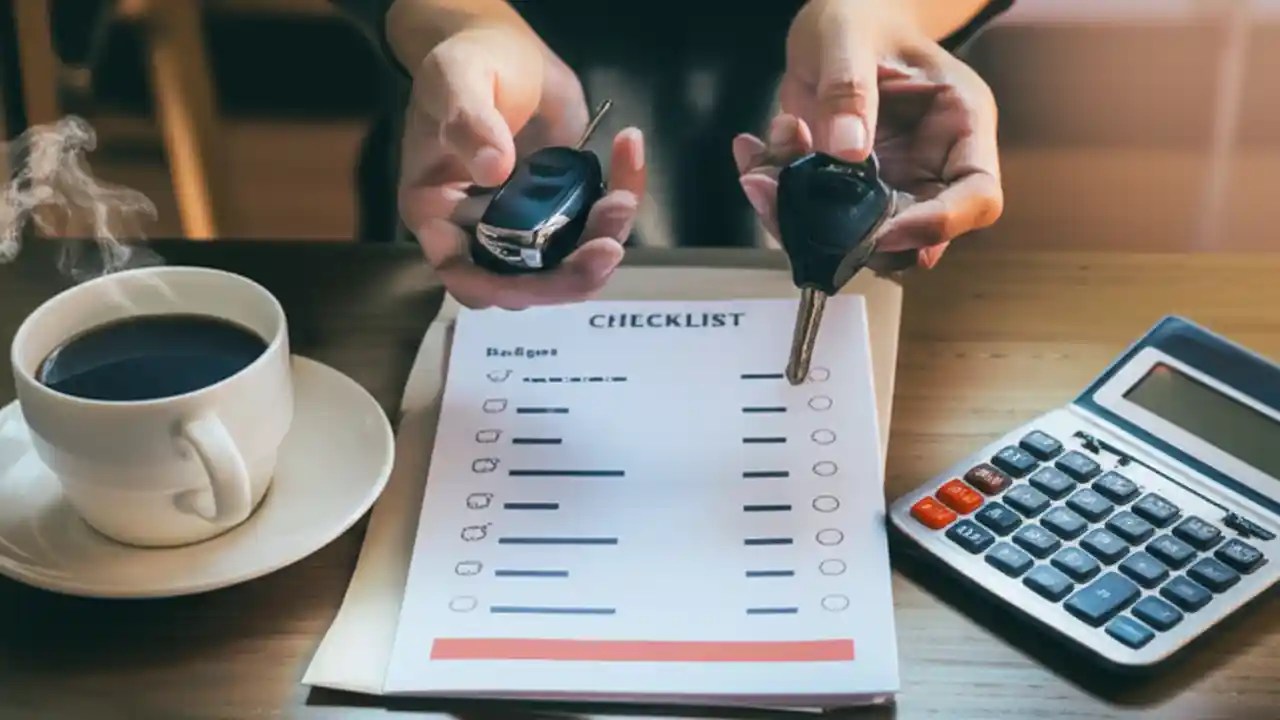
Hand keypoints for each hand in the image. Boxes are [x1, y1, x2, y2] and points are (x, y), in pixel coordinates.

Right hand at [398, 26, 645, 308]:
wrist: (506, 48)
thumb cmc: (464, 63)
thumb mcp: (456, 82)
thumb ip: (470, 125)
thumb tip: (493, 169)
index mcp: (439, 214)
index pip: (465, 276)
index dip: (503, 289)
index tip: (545, 275)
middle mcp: (481, 230)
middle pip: (524, 282)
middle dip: (569, 275)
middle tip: (607, 247)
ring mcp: (528, 222)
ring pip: (569, 261)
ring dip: (603, 239)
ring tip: (623, 198)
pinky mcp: (566, 205)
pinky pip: (598, 220)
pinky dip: (623, 192)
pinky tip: (629, 146)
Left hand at [734, 0, 1002, 268]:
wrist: (837, 21)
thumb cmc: (860, 17)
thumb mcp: (847, 36)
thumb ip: (848, 88)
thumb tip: (847, 152)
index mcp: (959, 126)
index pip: (977, 199)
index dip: (937, 227)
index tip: (881, 230)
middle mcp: (929, 167)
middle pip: (912, 239)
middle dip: (846, 233)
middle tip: (781, 193)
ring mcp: (889, 185)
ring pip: (855, 238)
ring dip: (799, 217)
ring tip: (759, 170)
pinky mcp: (846, 192)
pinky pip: (814, 217)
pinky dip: (776, 198)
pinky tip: (752, 153)